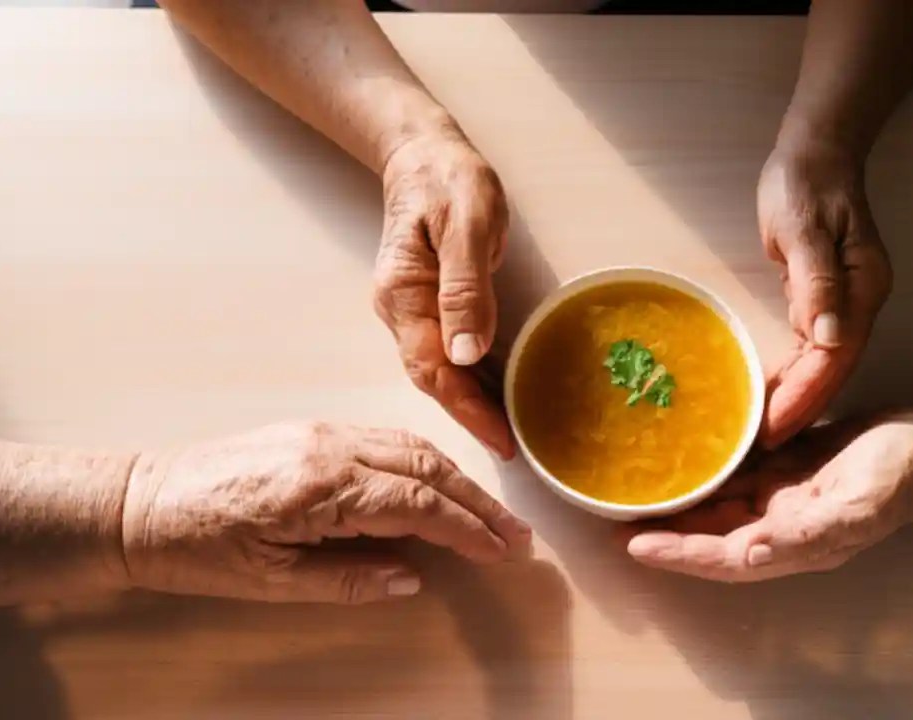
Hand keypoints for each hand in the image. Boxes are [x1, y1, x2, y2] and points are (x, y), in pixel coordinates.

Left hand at [122, 421, 530, 603]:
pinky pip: (384, 440)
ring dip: (456, 479)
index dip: (466, 528)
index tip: (502, 550)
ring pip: (409, 446)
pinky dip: (423, 462)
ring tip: (489, 514)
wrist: (139, 502)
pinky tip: (439, 484)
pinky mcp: (311, 430)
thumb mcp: (271, 581)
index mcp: (319, 486)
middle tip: (515, 533)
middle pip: (425, 466)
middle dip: (477, 501)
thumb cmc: (195, 548)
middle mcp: (328, 447)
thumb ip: (348, 578)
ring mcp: (320, 432)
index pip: (416, 503)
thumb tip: (411, 579)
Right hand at [373, 129, 514, 457]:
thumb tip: (466, 352)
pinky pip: (447, 351)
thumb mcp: (465, 225)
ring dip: (472, 402)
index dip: (468, 410)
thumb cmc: (449, 180)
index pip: (433, 369)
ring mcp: (410, 310)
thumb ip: (465, 288)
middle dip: (471, 417)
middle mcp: (400, 310)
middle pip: (434, 379)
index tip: (500, 441)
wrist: (424, 154)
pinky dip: (472, 377)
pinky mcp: (426, 305)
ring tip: (510, 431)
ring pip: (440, 370)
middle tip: (512, 448)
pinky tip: (498, 391)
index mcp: (404, 295)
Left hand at [626, 413, 912, 581]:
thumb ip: (811, 531)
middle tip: (613, 516)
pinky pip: (740, 471)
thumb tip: (754, 552)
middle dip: (666, 531)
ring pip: (721, 504)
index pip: (722, 555)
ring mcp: (787, 496)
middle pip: (711, 535)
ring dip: (682, 500)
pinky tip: (687, 451)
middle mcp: (782, 523)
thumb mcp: (862, 501)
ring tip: (637, 486)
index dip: (678, 554)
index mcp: (795, 539)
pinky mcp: (792, 467)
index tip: (633, 545)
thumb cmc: (904, 473)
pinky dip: (711, 467)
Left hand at [756, 142, 892, 447]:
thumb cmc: (805, 183)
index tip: (775, 429)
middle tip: (762, 448)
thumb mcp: (804, 228)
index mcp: (863, 286)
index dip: (806, 396)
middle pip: (833, 369)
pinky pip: (813, 348)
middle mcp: (862, 300)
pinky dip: (795, 375)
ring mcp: (848, 301)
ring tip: (763, 434)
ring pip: (824, 364)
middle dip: (801, 410)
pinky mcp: (828, 299)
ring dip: (798, 399)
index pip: (835, 356)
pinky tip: (771, 396)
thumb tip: (827, 335)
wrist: (816, 153)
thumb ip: (816, 280)